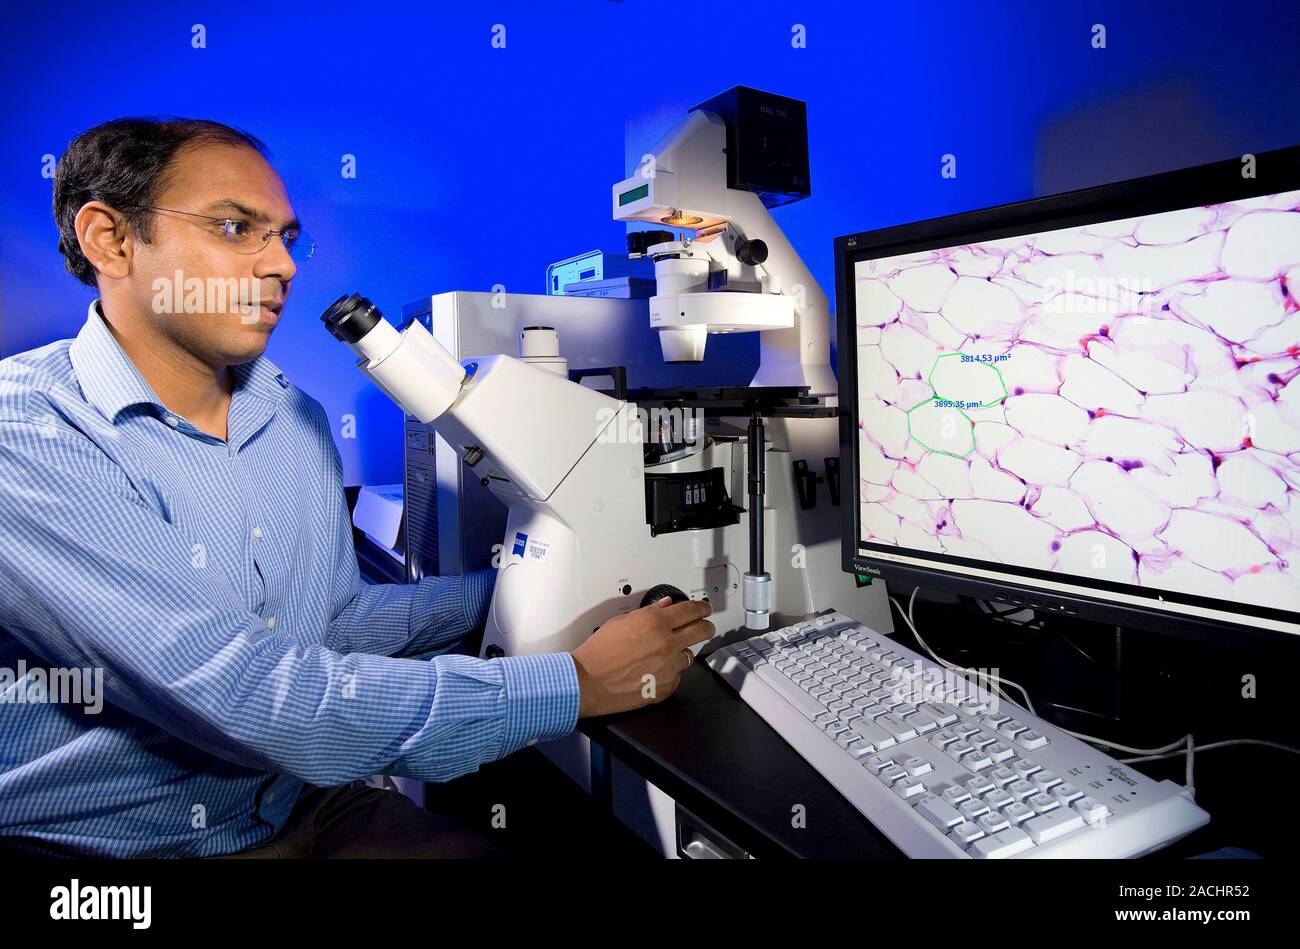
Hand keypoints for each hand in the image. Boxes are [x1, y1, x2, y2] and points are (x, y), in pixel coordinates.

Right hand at [571, 597, 713, 717]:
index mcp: (655, 623)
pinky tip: (653, 671)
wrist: (588, 681)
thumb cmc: (599, 652)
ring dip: (681, 652)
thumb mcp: (621, 622)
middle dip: (705, 626)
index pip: (692, 610)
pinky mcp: (666, 687)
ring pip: (689, 655)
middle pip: (702, 630)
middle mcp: (666, 644)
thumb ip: (648, 612)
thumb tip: (665, 605)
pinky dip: (669, 672)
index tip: (704, 608)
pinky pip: (677, 676)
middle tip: (704, 626)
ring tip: (664, 654)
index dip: (702, 608)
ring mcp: (669, 667)